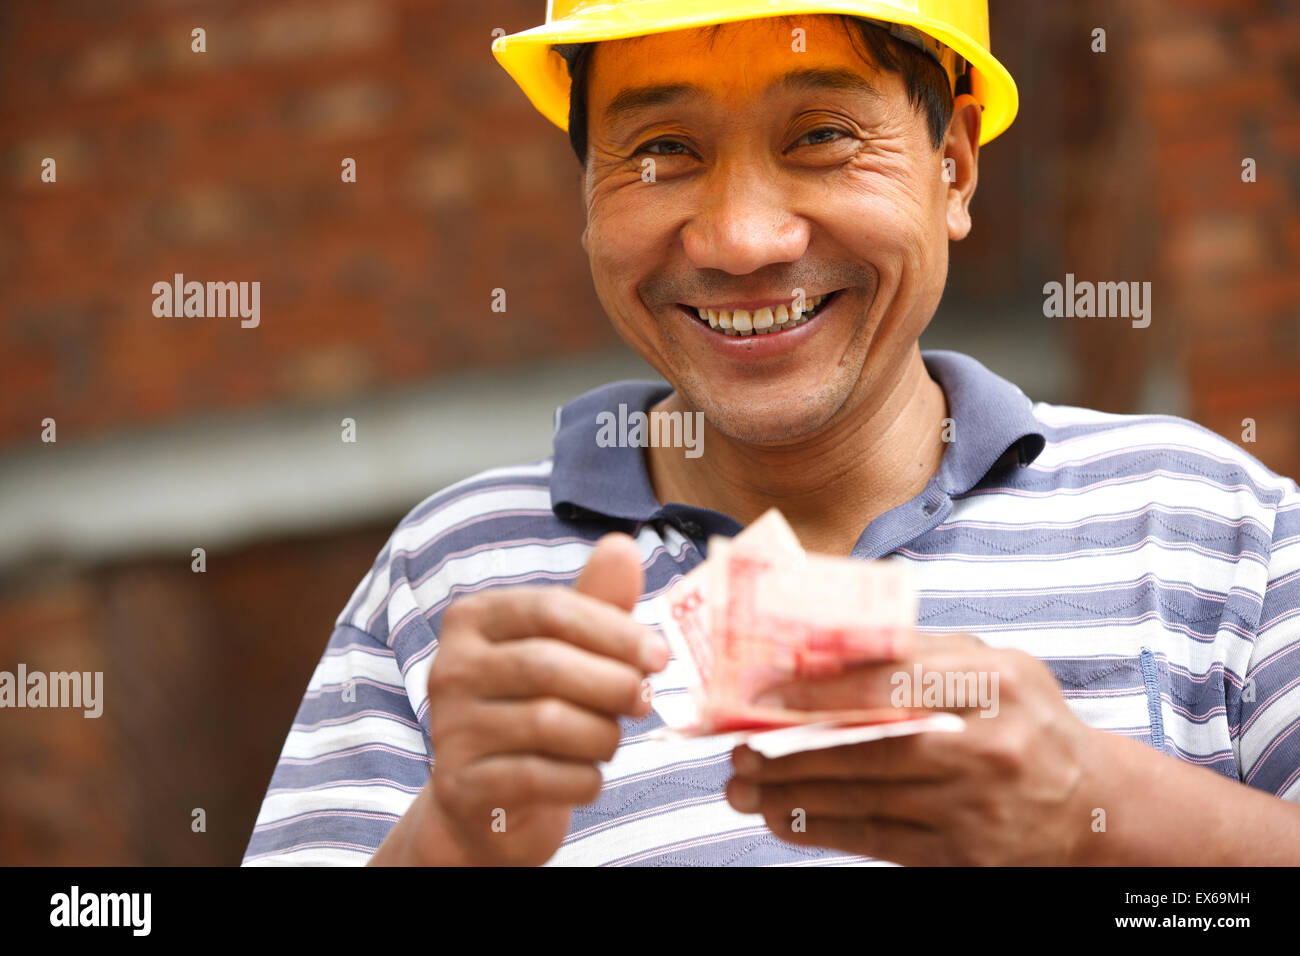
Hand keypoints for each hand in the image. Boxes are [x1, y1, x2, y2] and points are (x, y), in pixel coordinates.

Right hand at [372, 533, 667, 865]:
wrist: (492, 802)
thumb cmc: (540, 708)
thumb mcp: (570, 651)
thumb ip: (596, 603)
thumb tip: (623, 546)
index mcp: (474, 619)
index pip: (550, 609)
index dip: (614, 631)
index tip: (660, 656)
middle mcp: (450, 667)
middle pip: (548, 665)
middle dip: (613, 684)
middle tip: (644, 700)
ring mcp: (450, 729)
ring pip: (547, 722)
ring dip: (601, 736)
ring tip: (612, 740)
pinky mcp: (460, 787)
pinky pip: (539, 777)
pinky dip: (581, 779)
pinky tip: (590, 777)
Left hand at [725, 631, 1099, 864]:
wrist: (1091, 806)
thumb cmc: (1021, 718)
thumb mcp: (988, 665)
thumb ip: (914, 650)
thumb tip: (821, 645)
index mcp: (992, 682)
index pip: (891, 681)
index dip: (819, 689)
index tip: (761, 694)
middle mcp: (988, 745)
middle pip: (870, 747)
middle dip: (791, 751)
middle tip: (735, 751)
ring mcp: (978, 806)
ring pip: (864, 798)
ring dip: (792, 794)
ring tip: (741, 786)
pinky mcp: (966, 854)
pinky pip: (877, 840)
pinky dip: (821, 829)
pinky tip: (781, 818)